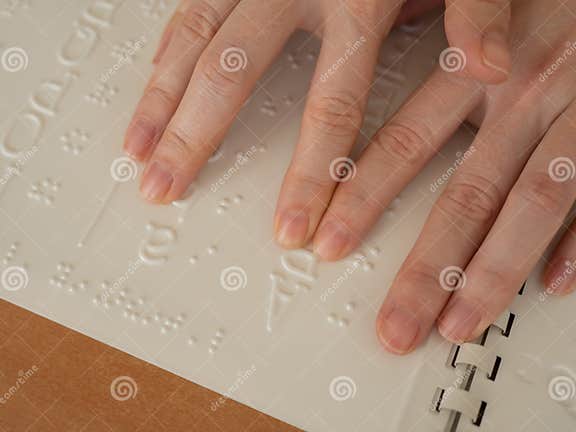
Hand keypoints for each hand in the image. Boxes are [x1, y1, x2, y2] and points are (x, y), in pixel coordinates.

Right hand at [123, 0, 511, 205]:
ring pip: (193, 40)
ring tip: (140, 152)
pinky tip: (153, 89)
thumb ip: (474, 8)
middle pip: (232, 73)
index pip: (328, 105)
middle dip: (195, 139)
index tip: (291, 226)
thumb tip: (492, 66)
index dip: (308, 174)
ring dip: (160, 101)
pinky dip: (165, 54)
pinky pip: (189, 10)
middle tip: (167, 190)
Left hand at [373, 0, 575, 353]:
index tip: (328, 244)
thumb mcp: (475, 7)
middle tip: (395, 324)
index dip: (362, 197)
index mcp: (474, 62)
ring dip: (491, 275)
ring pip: (529, 206)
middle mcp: (523, 91)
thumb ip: (435, 55)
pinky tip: (554, 283)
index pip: (404, 141)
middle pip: (465, 195)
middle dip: (425, 269)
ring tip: (457, 324)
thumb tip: (375, 94)